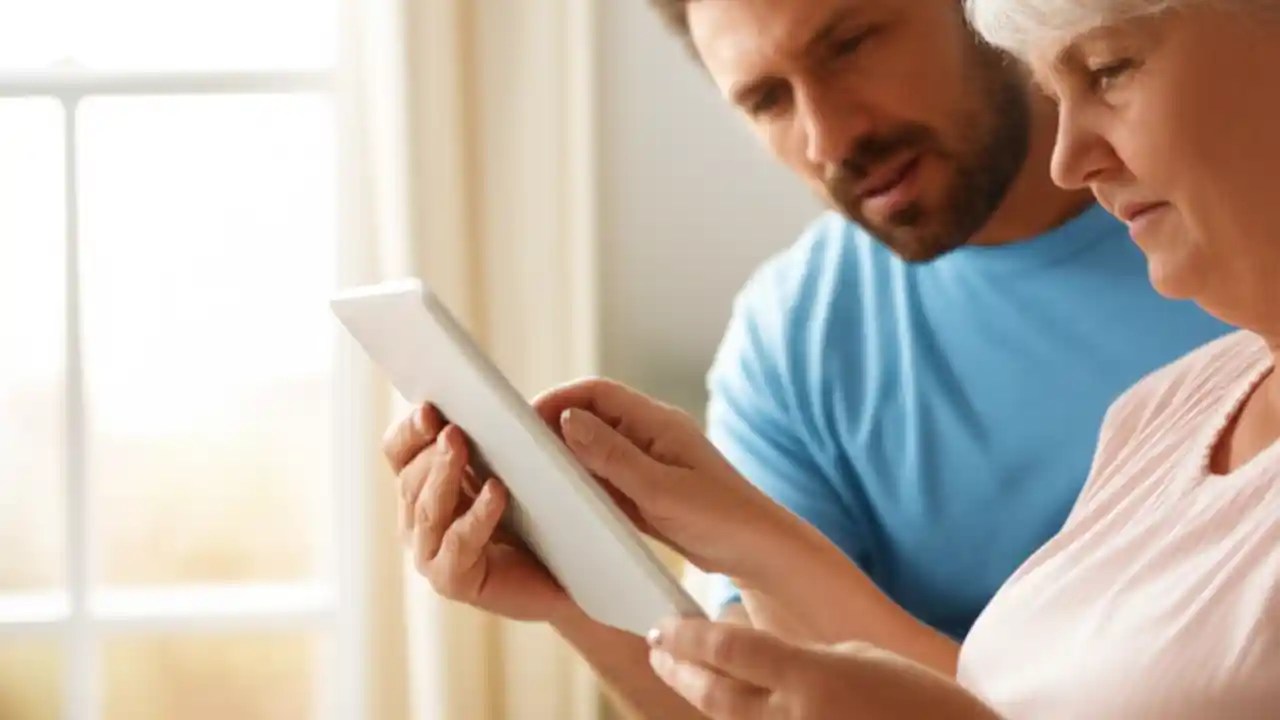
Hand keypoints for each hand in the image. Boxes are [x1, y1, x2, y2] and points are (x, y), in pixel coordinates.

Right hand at [382, 404, 575, 622]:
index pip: (399, 451)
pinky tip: (497, 492)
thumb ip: (495, 436)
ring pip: (427, 510)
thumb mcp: (519, 463)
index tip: (431, 408)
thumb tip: (486, 400)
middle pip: (409, 478)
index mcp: (427, 485)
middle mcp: (421, 520)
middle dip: (431, 452)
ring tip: (463, 447)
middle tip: (454, 429)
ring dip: (444, 475)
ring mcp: (433, 553)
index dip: (410, 429)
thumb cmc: (548, 511)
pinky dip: (476, 517)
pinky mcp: (455, 581)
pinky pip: (457, 545)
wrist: (578, 567)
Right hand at [532, 378, 813, 582]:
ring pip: (593, 450)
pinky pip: (603, 479)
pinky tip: (559, 504)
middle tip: (515, 452)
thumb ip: (613, 457)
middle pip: (589, 417)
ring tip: (529, 479)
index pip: (596, 392)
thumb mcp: (661, 491)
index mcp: (658, 422)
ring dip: (564, 459)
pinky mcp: (645, 490)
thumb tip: (567, 420)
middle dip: (552, 428)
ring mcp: (646, 463)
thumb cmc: (720, 519)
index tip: (523, 419)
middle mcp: (649, 435)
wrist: (758, 553)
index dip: (558, 399)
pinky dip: (580, 486)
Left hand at [646, 619, 999, 719]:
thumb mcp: (864, 658)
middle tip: (658, 649)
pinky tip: (728, 705)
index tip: (662, 627)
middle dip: (679, 668)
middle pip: (712, 692)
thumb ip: (807, 656)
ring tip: (680, 673)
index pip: (727, 649)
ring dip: (698, 695)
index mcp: (811, 678)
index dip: (686, 637)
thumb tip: (768, 658)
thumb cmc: (926, 705)